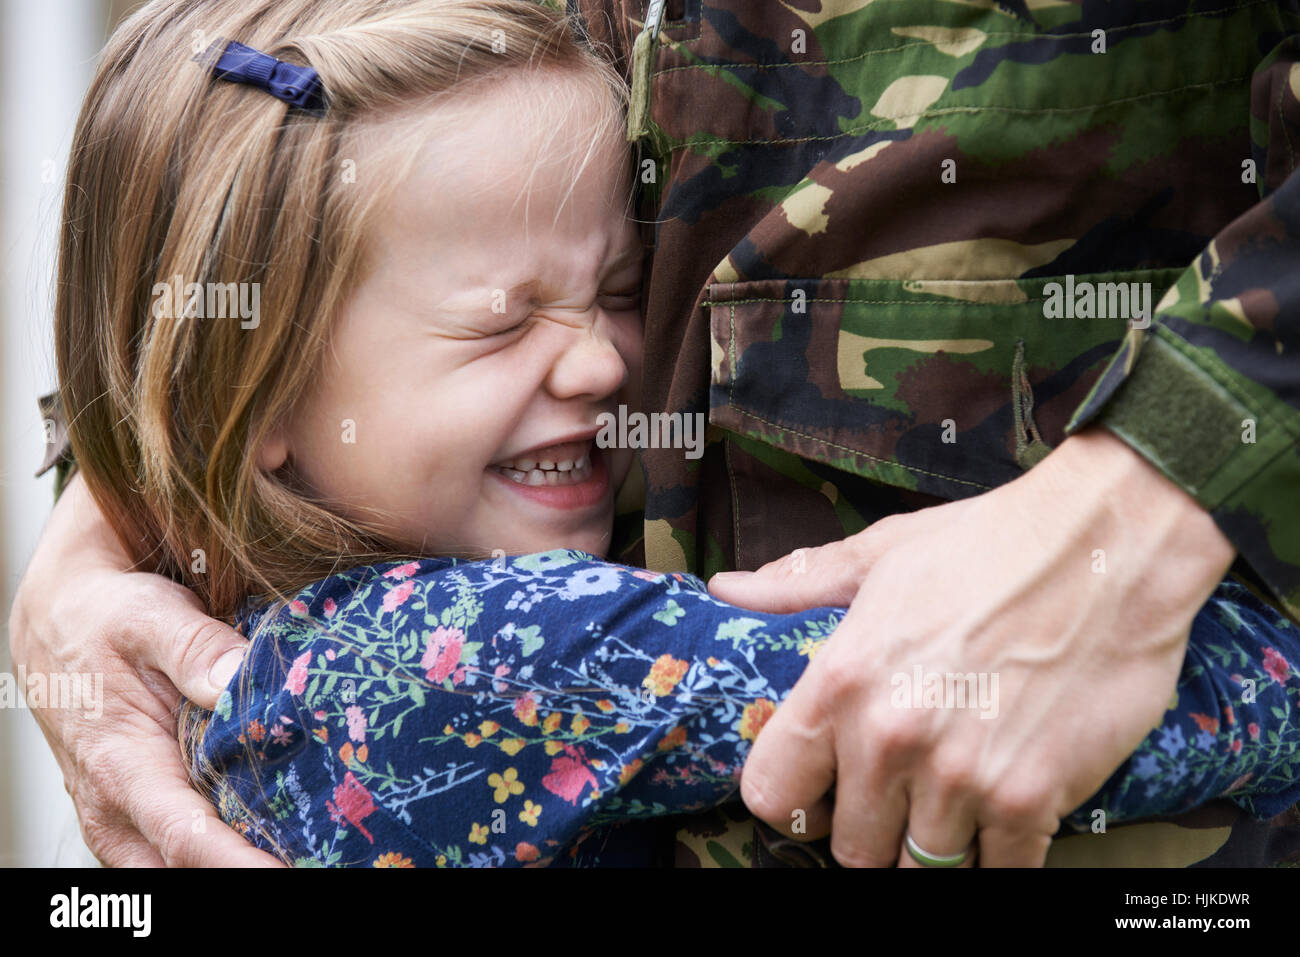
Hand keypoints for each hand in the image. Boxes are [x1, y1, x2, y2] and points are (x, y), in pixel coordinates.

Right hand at [8, 472, 281, 866]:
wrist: (57, 623)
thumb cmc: (105, 619)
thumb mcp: (149, 616)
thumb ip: (196, 648)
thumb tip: (239, 678)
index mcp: (120, 766)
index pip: (186, 838)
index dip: (242, 865)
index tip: (289, 872)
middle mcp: (117, 810)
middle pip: (189, 871)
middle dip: (249, 872)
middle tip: (322, 859)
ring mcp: (126, 820)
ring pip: (185, 870)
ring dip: (239, 863)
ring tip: (312, 852)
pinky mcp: (142, 815)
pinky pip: (182, 854)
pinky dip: (227, 853)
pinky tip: (281, 838)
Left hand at [709, 428, 1235, 866]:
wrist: (1108, 545)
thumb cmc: (989, 543)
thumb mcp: (881, 554)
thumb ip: (799, 584)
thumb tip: (729, 589)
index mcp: (841, 683)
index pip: (773, 795)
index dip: (793, 801)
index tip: (819, 792)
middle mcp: (890, 740)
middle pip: (850, 849)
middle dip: (871, 827)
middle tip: (901, 794)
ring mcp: (961, 778)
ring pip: (920, 869)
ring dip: (934, 844)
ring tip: (954, 799)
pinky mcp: (1033, 800)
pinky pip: (999, 874)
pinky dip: (999, 858)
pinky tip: (1003, 815)